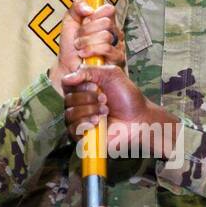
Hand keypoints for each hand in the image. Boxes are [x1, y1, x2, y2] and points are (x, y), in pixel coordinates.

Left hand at [48, 0, 124, 91]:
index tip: (84, 23)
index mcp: (105, 23)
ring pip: (106, 35)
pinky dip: (91, 50)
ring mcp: (117, 47)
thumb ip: (77, 7)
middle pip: (106, 22)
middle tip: (79, 39)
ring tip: (80, 49)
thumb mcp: (70, 22)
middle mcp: (114, 34)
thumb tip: (88, 8)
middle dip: (87, 31)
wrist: (67, 68)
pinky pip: (106, 48)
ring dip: (87, 42)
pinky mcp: (116, 60)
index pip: (109, 10)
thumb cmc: (71, 48)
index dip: (94, 16)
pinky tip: (85, 55)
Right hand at [62, 65, 180, 158]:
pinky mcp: (83, 135)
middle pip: (68, 99)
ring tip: (105, 111)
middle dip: (88, 98)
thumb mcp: (111, 74)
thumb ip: (89, 71)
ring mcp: (80, 120)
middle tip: (105, 100)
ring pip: (70, 114)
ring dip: (89, 111)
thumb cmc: (127, 97)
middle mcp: (78, 104)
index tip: (96, 86)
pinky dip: (85, 124)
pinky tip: (98, 122)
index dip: (79, 84)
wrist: (139, 118)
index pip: (66, 83)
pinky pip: (72, 130)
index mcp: (83, 88)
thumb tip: (68, 77)